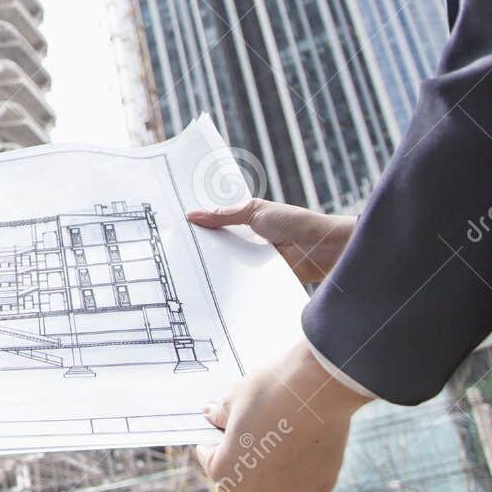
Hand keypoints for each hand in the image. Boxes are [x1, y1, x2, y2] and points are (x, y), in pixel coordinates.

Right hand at [188, 198, 355, 282]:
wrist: (319, 248)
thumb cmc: (293, 222)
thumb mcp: (254, 210)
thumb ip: (224, 214)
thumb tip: (192, 215)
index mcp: (245, 221)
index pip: (216, 223)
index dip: (198, 225)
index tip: (174, 226)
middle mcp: (246, 241)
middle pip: (216, 244)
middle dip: (198, 245)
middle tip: (172, 246)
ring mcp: (250, 261)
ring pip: (223, 263)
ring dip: (209, 263)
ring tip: (182, 266)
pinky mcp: (256, 278)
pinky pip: (236, 279)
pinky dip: (224, 280)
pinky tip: (205, 281)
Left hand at [195, 336, 371, 491]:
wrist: (320, 388)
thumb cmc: (270, 392)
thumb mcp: (234, 399)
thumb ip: (220, 415)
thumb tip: (211, 415)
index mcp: (227, 473)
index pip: (211, 465)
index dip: (210, 449)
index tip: (213, 441)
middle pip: (240, 486)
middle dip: (238, 467)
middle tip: (244, 444)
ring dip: (268, 479)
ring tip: (272, 449)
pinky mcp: (319, 488)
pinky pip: (302, 487)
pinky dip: (297, 474)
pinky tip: (300, 449)